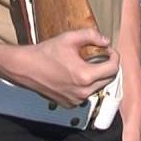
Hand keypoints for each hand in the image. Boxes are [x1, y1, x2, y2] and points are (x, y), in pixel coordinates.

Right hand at [0, 29, 117, 106]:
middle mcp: (82, 92)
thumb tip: (106, 41)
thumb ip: (92, 36)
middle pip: (108, 79)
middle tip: (102, 55)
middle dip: (108, 66)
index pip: (113, 69)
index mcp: (85, 76)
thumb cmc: (45, 52)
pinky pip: (86, 94)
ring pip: (97, 87)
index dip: (115, 56)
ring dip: (97, 76)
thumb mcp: (70, 38)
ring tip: (88, 64)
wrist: (25, 68)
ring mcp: (76, 100)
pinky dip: (86, 85)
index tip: (109, 50)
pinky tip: (77, 74)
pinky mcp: (69, 104)